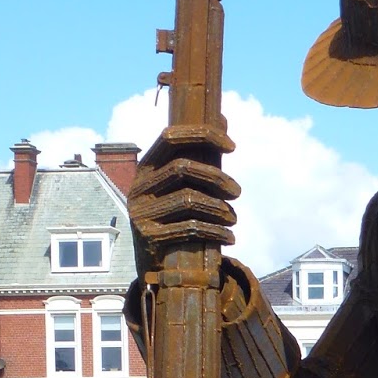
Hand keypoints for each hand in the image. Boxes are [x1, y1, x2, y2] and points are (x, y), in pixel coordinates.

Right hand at [129, 125, 240, 274]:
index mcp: (146, 166)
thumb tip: (221, 116)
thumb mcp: (180, 185)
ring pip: (189, 200)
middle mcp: (139, 185)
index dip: (203, 135)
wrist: (153, 261)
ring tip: (234, 219)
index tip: (232, 147)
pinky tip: (230, 237)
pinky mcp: (149, 237)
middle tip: (238, 192)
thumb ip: (199, 155)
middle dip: (218, 178)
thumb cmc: (174, 215)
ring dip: (220, 209)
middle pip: (183, 168)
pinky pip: (189, 229)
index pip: (171, 137)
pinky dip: (216, 232)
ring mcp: (141, 211)